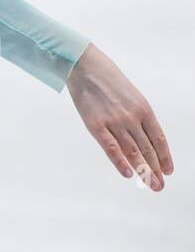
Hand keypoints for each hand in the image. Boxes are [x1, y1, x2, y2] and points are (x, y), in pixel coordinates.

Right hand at [66, 43, 172, 190]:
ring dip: (143, 171)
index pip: (159, 139)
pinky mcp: (95, 125)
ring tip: (149, 184)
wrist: (84, 66)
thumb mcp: (130, 95)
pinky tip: (129, 174)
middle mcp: (132, 117)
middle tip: (159, 185)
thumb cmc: (106, 79)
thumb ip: (136, 116)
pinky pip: (111, 148)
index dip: (164, 157)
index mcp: (143, 109)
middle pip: (147, 149)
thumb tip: (141, 138)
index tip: (167, 171)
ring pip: (133, 152)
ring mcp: (114, 122)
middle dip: (155, 169)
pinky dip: (120, 163)